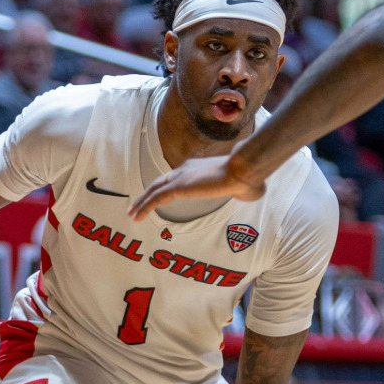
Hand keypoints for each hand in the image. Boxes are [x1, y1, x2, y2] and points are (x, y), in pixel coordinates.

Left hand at [128, 155, 262, 220]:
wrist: (243, 171)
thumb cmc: (247, 178)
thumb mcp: (243, 185)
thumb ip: (241, 189)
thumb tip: (252, 192)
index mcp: (195, 167)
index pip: (175, 178)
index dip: (164, 187)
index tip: (157, 196)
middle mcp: (184, 169)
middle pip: (159, 182)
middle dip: (146, 194)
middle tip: (136, 206)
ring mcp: (180, 177)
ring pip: (153, 190)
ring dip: (141, 203)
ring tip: (131, 214)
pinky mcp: (178, 187)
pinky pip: (156, 198)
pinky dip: (144, 207)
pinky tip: (136, 216)